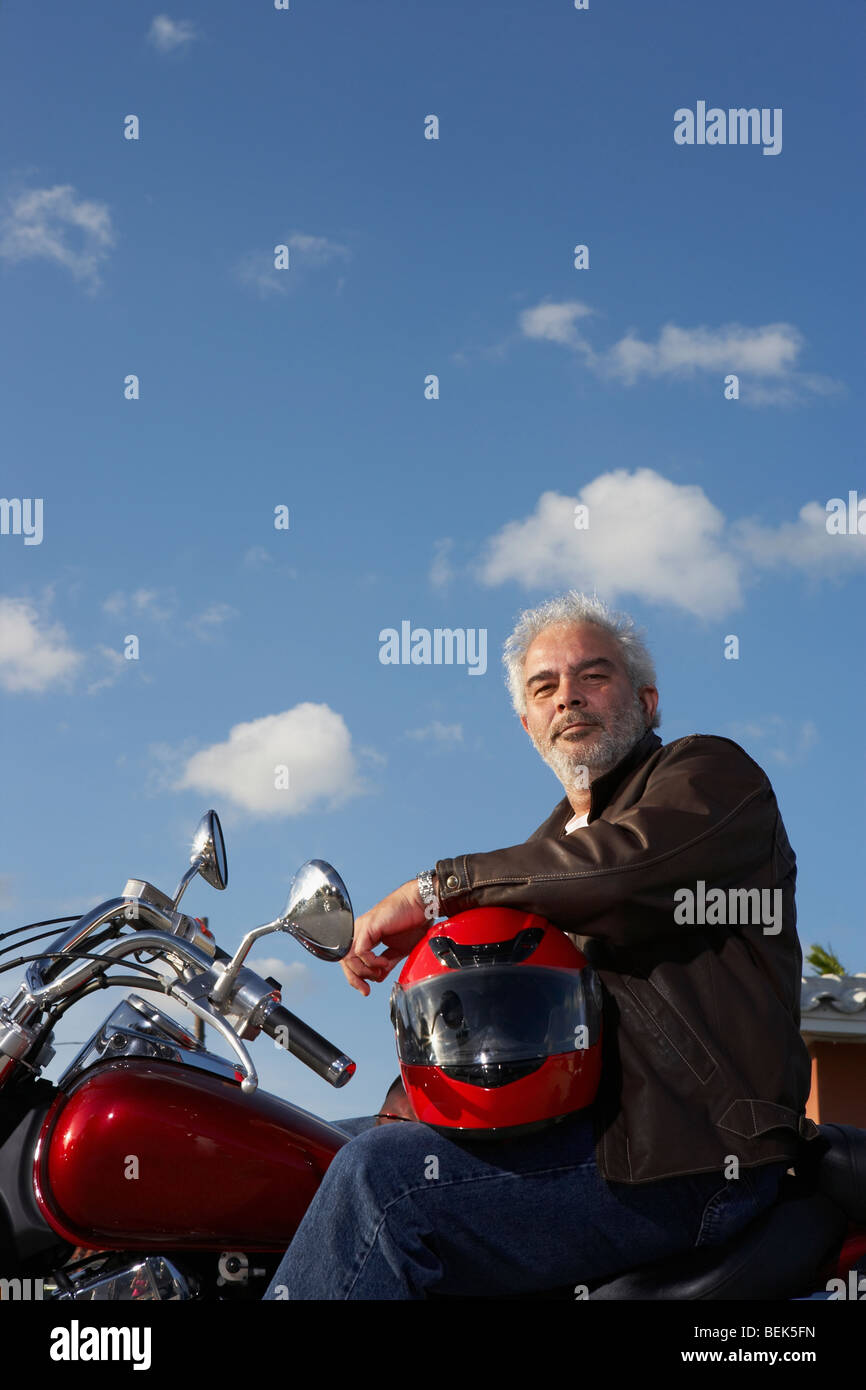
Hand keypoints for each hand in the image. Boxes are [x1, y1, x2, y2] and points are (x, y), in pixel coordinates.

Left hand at [341, 878, 430, 995]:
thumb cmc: (413, 922)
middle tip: (366, 989)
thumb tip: (378, 978)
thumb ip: (386, 963)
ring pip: (349, 957)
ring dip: (364, 971)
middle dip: (354, 978)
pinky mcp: (369, 927)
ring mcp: (362, 928)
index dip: (355, 978)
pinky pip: (361, 951)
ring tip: (380, 972)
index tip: (366, 990)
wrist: (421, 905)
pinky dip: (371, 962)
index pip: (350, 960)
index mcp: (366, 936)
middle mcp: (360, 931)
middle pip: (345, 960)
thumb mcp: (398, 950)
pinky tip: (383, 963)